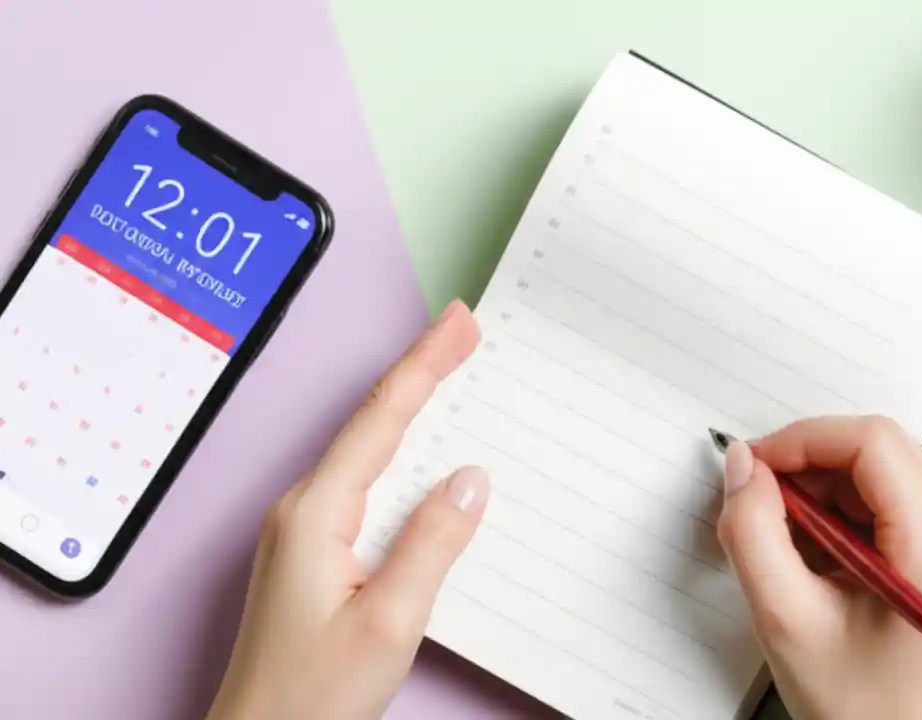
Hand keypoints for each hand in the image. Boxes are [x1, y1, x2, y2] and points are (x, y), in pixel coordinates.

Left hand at [206, 300, 487, 719]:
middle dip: (421, 373)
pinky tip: (419, 455)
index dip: (424, 364)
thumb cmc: (312, 697)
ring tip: (449, 375)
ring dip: (411, 410)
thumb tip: (469, 480)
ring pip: (367, 453)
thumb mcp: (388, 621)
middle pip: (371, 424)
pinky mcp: (312, 554)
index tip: (458, 323)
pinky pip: (362, 486)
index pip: (381, 420)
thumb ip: (431, 543)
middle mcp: (301, 511)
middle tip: (463, 332)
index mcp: (316, 514)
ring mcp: (302, 532)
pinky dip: (398, 454)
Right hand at [716, 416, 921, 719]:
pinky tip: (819, 556)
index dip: (801, 440)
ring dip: (825, 491)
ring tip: (788, 544)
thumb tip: (743, 465)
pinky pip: (895, 499)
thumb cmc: (860, 709)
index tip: (752, 468)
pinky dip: (846, 512)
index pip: (870, 442)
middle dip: (809, 466)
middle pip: (878, 450)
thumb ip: (753, 530)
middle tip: (759, 505)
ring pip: (883, 470)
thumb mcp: (787, 618)